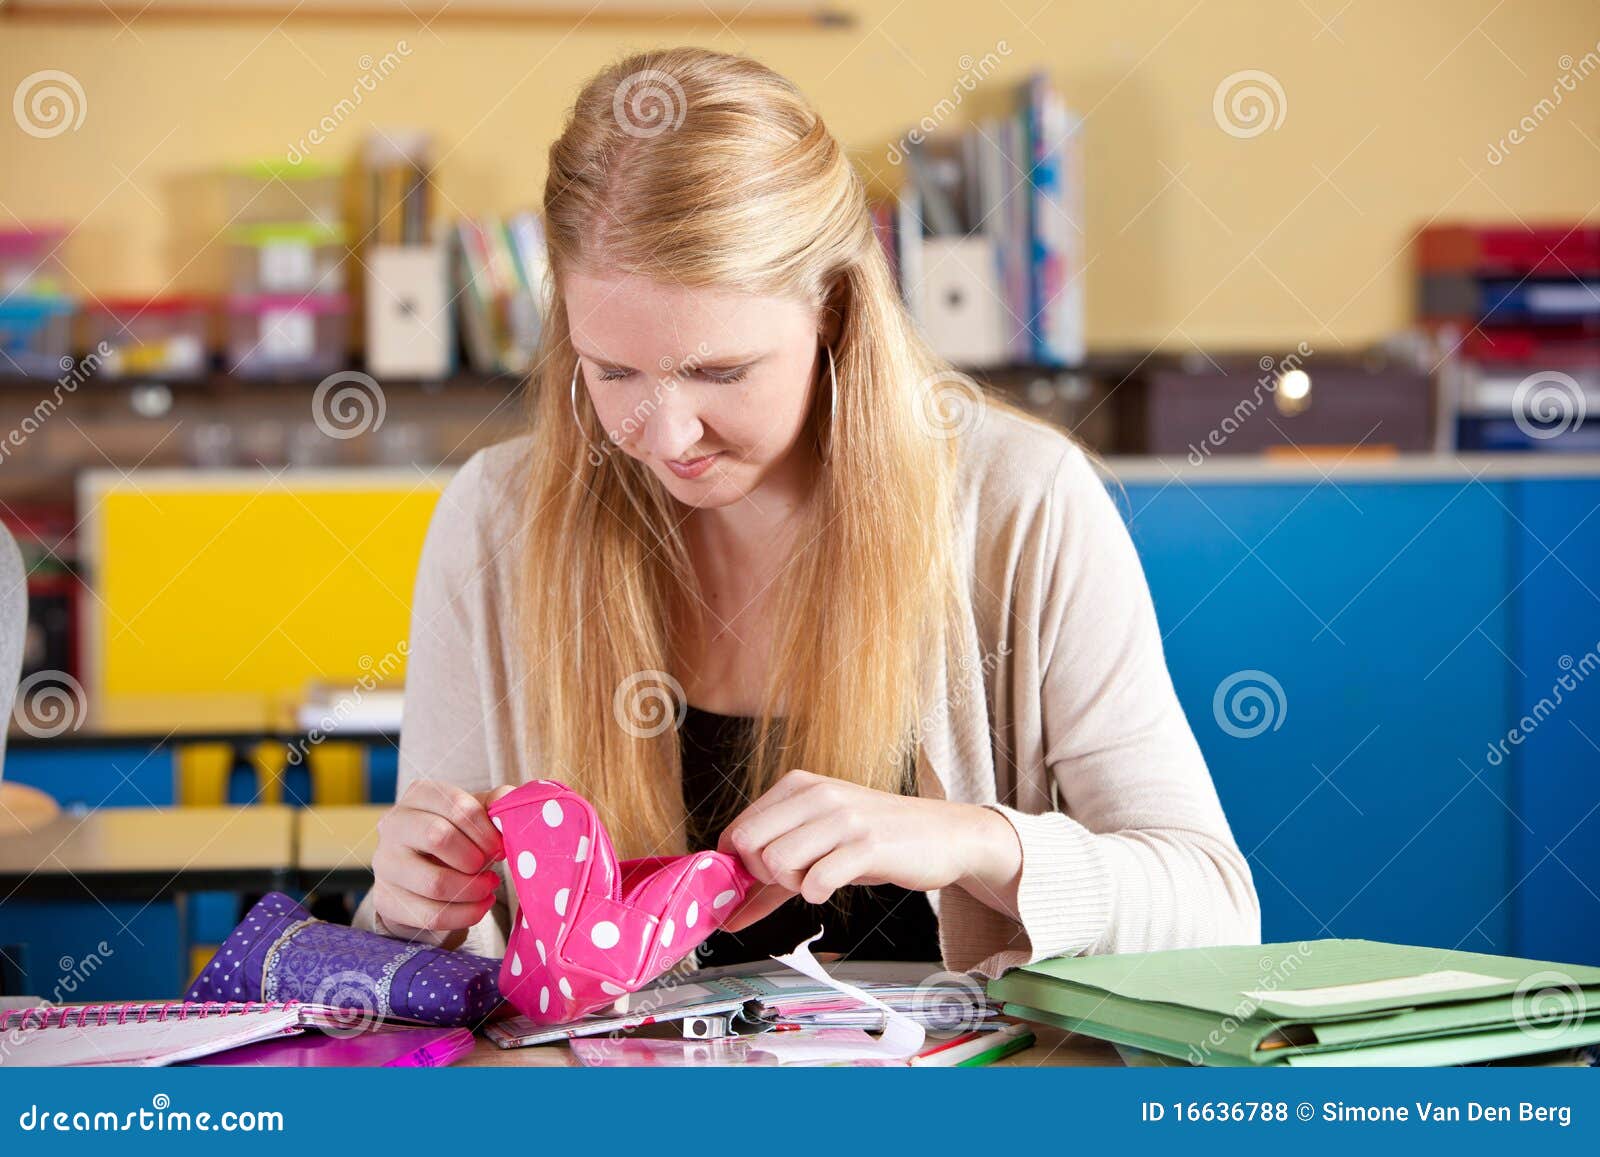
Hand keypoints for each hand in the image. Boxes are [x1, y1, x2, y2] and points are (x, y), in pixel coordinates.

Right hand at [370, 779, 513, 939]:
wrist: (421, 868)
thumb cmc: (456, 833)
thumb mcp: (474, 812)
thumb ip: (495, 803)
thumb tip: (509, 800)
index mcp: (419, 794)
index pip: (456, 806)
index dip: (486, 829)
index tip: (499, 846)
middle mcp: (394, 824)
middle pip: (438, 838)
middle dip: (475, 857)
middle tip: (491, 866)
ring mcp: (385, 863)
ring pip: (434, 883)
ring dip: (473, 889)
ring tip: (489, 887)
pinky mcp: (386, 899)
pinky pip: (430, 915)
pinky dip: (464, 914)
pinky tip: (480, 906)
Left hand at [714, 770, 1021, 932]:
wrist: (943, 835)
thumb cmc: (876, 840)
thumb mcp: (819, 848)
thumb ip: (769, 883)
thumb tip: (726, 916)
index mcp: (798, 786)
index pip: (737, 829)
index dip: (741, 865)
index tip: (763, 880)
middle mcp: (816, 794)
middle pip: (748, 844)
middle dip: (761, 876)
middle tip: (791, 881)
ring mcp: (843, 817)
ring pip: (776, 861)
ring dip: (791, 886)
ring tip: (816, 882)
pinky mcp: (867, 844)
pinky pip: (817, 878)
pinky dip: (817, 892)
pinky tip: (831, 887)